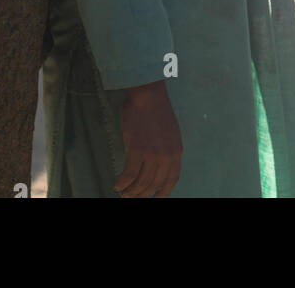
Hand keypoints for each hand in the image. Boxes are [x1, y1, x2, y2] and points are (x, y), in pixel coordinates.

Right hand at [114, 80, 182, 197]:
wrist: (149, 95)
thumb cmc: (156, 109)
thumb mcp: (170, 132)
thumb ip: (166, 149)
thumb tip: (156, 165)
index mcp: (176, 152)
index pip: (171, 180)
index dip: (163, 192)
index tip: (155, 198)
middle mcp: (166, 156)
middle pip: (154, 185)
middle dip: (142, 195)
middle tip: (132, 198)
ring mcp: (152, 154)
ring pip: (142, 183)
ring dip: (131, 192)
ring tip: (123, 195)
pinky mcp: (137, 150)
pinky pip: (129, 174)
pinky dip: (122, 183)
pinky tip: (117, 185)